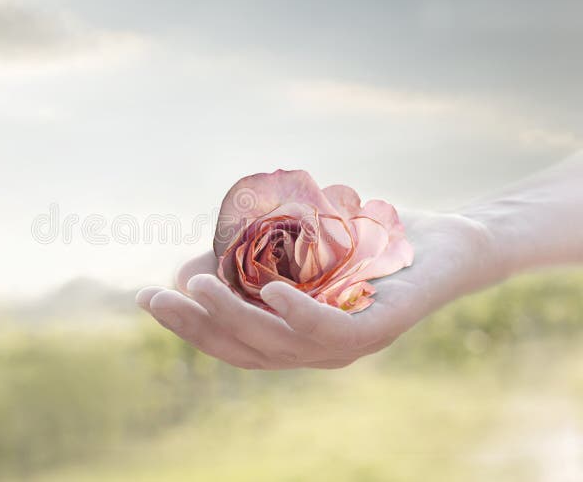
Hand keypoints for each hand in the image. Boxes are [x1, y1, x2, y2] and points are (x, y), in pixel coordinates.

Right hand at [136, 211, 495, 369]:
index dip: (187, 325)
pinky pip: (329, 331)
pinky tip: (267, 289)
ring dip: (232, 315)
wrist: (447, 244)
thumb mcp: (298, 247)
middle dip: (195, 325)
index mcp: (293, 336)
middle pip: (245, 349)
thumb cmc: (369, 245)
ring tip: (197, 285)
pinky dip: (295, 312)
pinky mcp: (378, 329)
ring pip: (277, 342)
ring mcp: (346, 344)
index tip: (148, 297)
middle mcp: (315, 350)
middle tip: (158, 296)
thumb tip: (191, 262)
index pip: (231, 343)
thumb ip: (250, 257)